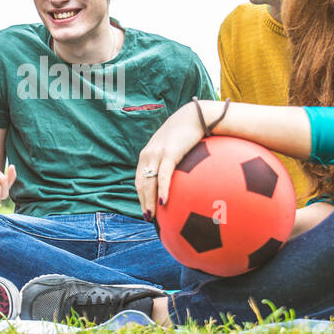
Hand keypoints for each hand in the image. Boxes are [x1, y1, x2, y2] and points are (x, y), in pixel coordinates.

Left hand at [135, 101, 206, 218]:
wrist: (194, 116)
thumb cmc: (187, 133)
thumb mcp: (174, 147)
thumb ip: (171, 161)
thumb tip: (180, 179)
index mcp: (147, 155)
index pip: (139, 179)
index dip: (140, 196)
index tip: (146, 208)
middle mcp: (148, 155)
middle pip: (141, 184)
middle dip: (143, 202)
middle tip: (148, 218)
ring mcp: (157, 154)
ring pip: (148, 182)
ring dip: (149, 201)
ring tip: (152, 216)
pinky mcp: (168, 154)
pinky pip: (163, 176)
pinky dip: (162, 190)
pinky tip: (163, 202)